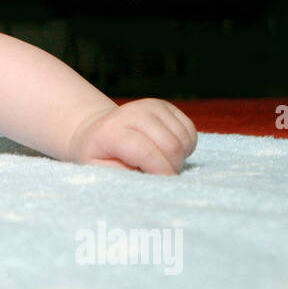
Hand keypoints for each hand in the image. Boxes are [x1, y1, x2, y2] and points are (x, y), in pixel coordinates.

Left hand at [68, 99, 196, 175]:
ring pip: (183, 139)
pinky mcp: (166, 106)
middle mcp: (133, 113)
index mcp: (113, 131)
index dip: (161, 172)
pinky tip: (167, 150)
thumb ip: (122, 176)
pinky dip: (185, 146)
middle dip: (172, 166)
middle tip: (159, 173)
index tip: (163, 182)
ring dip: (179, 157)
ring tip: (160, 161)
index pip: (147, 152)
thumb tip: (148, 180)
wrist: (97, 130)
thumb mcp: (100, 170)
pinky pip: (190, 131)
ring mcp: (151, 106)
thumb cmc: (99, 155)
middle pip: (171, 146)